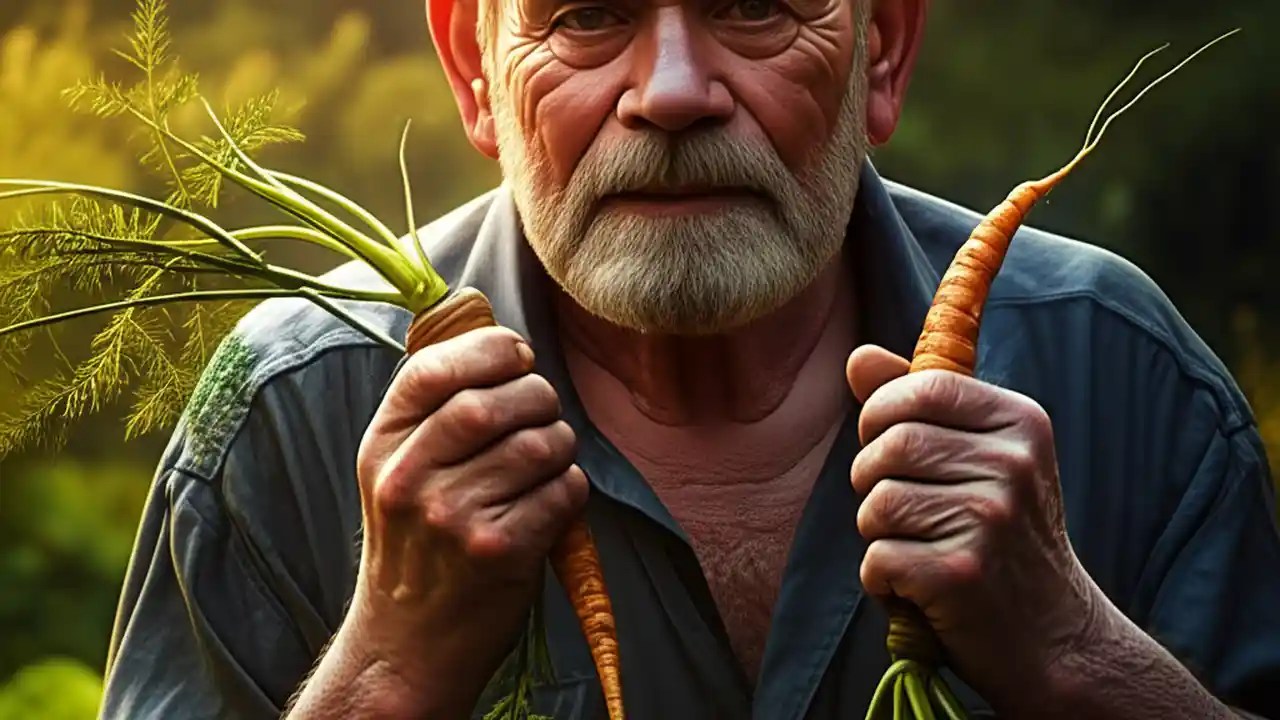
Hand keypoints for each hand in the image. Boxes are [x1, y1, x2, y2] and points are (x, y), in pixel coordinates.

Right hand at [346, 326, 588, 716]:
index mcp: (381, 447)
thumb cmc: (415, 547)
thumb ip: (433, 412)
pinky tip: (550, 504)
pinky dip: (570, 489)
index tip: (516, 356)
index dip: (487, 348)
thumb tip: (503, 342)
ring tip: (548, 462)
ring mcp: (452, 517)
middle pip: (492, 402)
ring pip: (538, 444)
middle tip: (543, 412)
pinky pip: (562, 490)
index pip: (430, 369)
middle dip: (536, 395)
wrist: (407, 644)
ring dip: (560, 445)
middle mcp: (409, 479)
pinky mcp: (499, 551)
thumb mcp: (397, 473)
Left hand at [846, 344, 1101, 713]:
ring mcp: (990, 518)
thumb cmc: (1005, 540)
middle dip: (872, 480)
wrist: (1056, 638)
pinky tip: (919, 587)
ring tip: (917, 550)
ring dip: (877, 534)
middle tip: (901, 512)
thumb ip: (919, 404)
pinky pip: (877, 558)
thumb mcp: (982, 459)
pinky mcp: (961, 572)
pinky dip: (882, 579)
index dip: (881, 415)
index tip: (885, 444)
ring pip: (876, 502)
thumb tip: (857, 357)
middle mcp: (1013, 464)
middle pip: (888, 445)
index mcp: (1021, 422)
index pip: (921, 388)